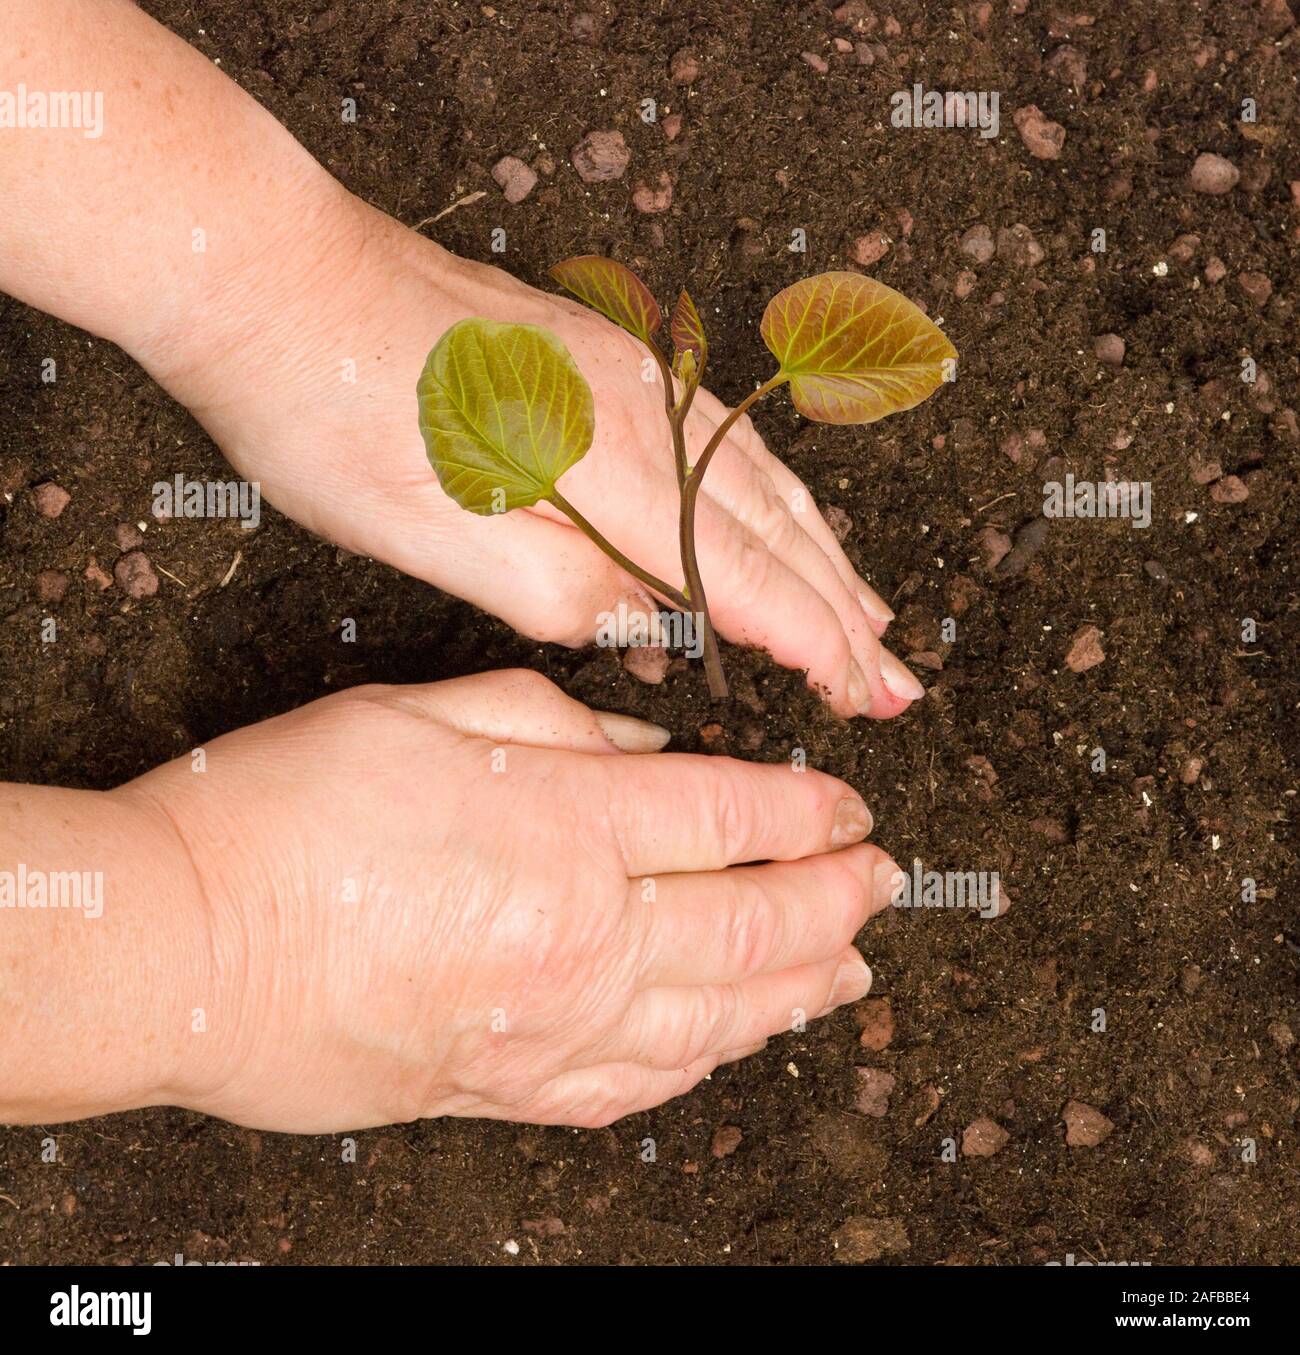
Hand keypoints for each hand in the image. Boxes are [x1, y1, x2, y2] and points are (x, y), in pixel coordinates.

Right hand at [119, 670, 898, 1131]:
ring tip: (850, 969)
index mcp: (565, 827)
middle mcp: (582, 937)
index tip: (851, 806)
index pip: (734, 816)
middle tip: (883, 882)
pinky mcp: (506, 1090)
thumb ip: (557, 725)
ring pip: (722, 1017)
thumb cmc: (283, 814)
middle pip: (756, 924)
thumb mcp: (425, 714)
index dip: (810, 810)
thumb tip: (647, 751)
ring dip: (801, 989)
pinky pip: (641, 1085)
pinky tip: (740, 1040)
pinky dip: (710, 1059)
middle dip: (837, 900)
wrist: (179, 946)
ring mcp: (551, 1028)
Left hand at [153, 197, 924, 720]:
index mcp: (604, 464)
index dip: (811, 641)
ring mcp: (630, 375)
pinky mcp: (606, 356)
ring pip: (759, 479)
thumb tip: (647, 630)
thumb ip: (560, 593)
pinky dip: (769, 494)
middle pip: (773, 527)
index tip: (861, 693)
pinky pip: (720, 439)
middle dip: (843, 610)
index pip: (741, 574)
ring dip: (822, 552)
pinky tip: (783, 516)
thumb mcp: (439, 539)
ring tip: (868, 609)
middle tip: (896, 675)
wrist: (283, 283)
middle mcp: (642, 411)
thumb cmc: (338, 414)